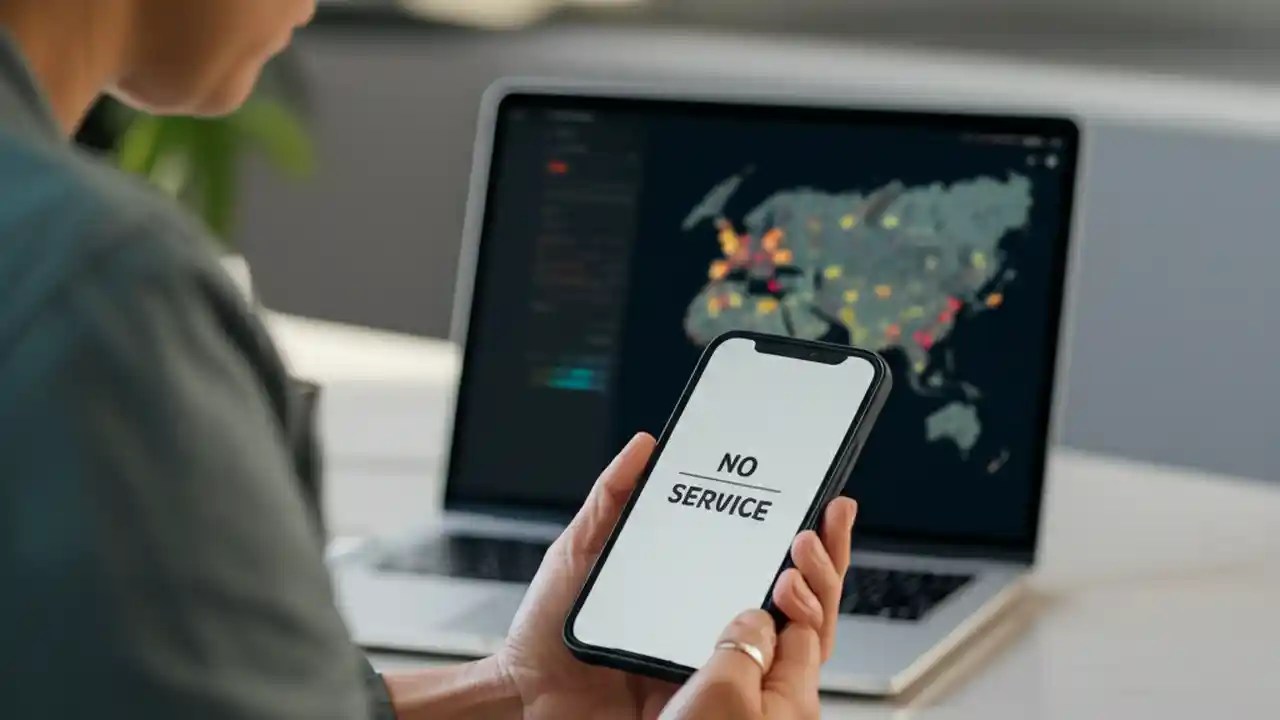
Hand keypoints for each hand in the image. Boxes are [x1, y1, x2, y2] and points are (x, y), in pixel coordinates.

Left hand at [494, 433, 857, 718]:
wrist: (525, 695)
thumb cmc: (548, 631)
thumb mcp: (581, 550)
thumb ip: (613, 499)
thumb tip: (645, 448)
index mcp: (696, 589)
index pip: (769, 561)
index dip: (807, 532)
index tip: (826, 498)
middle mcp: (716, 628)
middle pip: (799, 598)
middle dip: (824, 560)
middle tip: (817, 527)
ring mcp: (717, 666)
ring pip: (797, 640)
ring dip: (813, 597)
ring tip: (797, 563)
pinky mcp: (710, 702)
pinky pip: (763, 683)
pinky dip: (782, 649)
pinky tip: (777, 612)